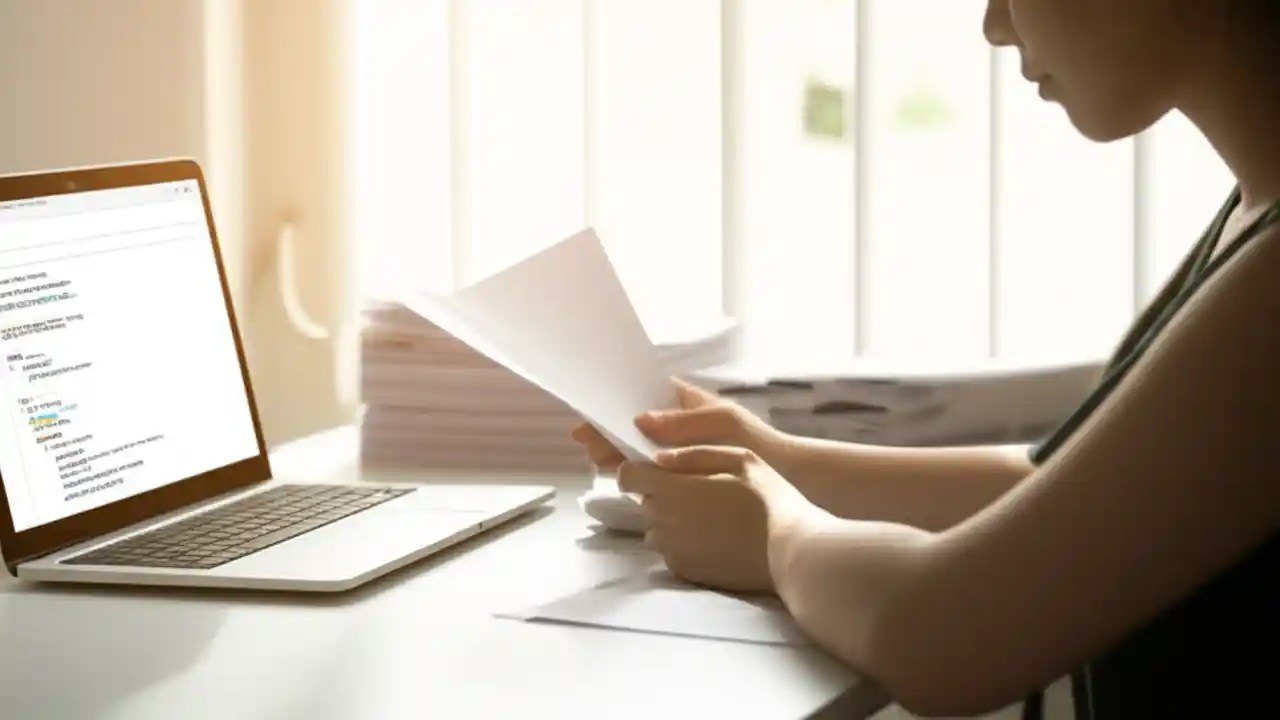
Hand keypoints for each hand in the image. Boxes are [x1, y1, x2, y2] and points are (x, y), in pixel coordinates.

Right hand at [570, 378, 790, 473]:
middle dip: (609, 431)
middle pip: (635, 425)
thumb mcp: (723, 426)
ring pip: (640, 449)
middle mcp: (680, 424)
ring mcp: (681, 451)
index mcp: (687, 402)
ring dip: (617, 453)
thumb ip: (684, 422)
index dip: (615, 402)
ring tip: (597, 461)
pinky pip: (652, 471)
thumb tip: (639, 420)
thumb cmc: (759, 444)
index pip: (643, 395)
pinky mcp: (685, 476)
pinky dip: (634, 472)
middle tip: (585, 443)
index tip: (592, 412)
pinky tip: (621, 478)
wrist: (790, 479)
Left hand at [618, 446, 821, 594]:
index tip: (658, 472)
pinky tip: (713, 541)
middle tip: (699, 494)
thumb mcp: (741, 458)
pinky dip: (683, 545)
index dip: (638, 471)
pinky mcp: (685, 572)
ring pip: (656, 530)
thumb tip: (660, 457)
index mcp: (673, 488)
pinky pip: (671, 553)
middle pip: (645, 503)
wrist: (790, 553)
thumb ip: (694, 454)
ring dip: (671, 522)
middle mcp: (664, 521)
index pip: (627, 476)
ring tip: (708, 519)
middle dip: (662, 496)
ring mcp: (673, 550)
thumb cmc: (769, 499)